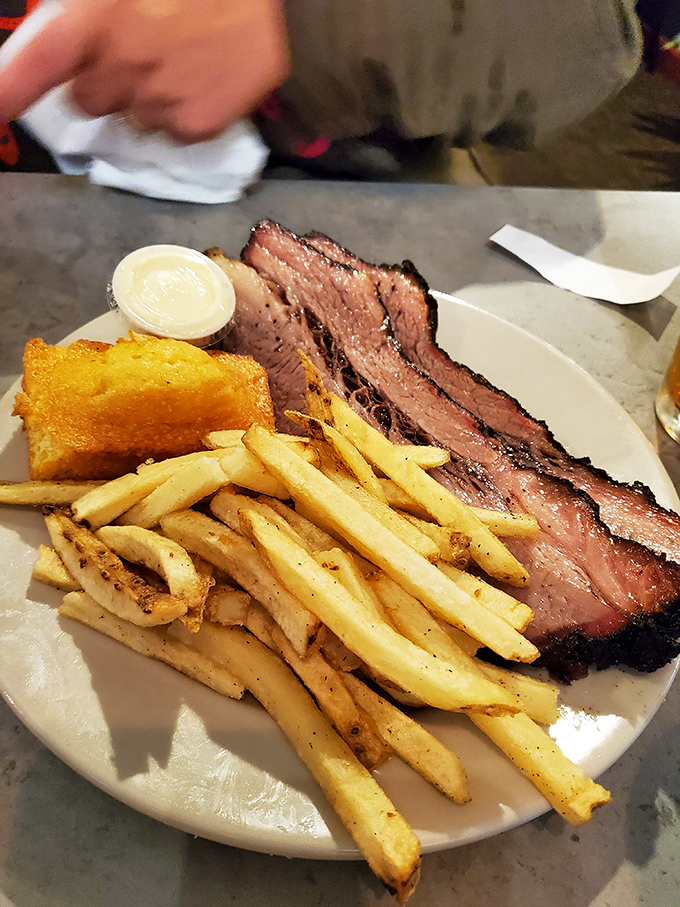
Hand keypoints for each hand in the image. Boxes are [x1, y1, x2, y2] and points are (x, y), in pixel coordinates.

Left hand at [0, 0, 288, 142]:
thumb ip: (85, 11)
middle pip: (88, 100)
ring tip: (179, 56)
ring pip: (134, 118)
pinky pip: (175, 131)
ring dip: (147, 94)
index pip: (31, 66)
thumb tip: (64, 42)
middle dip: (104, 79)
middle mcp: (121, 65)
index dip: (4, 93)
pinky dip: (184, 112)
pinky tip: (203, 76)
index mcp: (94, 16)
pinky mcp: (199, 124)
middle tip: (137, 47)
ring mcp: (162, 101)